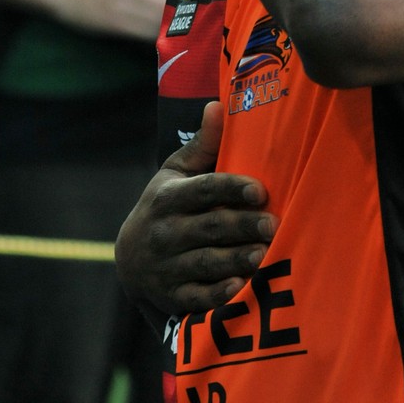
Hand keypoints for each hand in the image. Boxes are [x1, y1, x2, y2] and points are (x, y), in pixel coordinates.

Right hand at [115, 101, 276, 318]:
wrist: (130, 259)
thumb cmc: (166, 206)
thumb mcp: (175, 174)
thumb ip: (203, 145)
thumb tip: (219, 105)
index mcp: (169, 198)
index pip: (202, 190)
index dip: (231, 189)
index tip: (259, 190)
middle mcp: (166, 232)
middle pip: (209, 227)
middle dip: (242, 226)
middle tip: (273, 224)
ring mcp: (167, 266)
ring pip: (205, 262)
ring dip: (235, 259)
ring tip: (265, 254)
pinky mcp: (173, 296)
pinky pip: (197, 297)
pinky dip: (217, 294)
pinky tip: (240, 286)